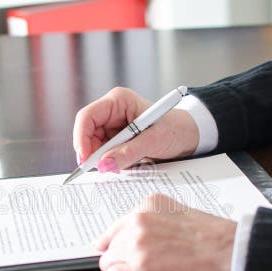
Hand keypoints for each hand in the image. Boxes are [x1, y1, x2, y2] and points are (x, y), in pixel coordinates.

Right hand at [73, 87, 198, 171]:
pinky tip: (126, 164)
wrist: (190, 136)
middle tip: (103, 169)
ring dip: (104, 159)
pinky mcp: (117, 139)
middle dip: (93, 153)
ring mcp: (114, 126)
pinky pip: (105, 153)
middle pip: (87, 133)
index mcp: (119, 101)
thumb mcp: (154, 141)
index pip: (88, 117)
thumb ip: (128, 153)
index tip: (85, 158)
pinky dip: (112, 162)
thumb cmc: (176, 129)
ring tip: (123, 165)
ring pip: (95, 145)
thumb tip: (104, 165)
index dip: (81, 138)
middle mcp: (112, 111)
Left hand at [96, 194, 235, 270]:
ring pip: (108, 264)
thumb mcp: (181, 218)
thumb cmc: (217, 240)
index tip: (127, 256)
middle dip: (123, 261)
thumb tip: (140, 243)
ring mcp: (136, 243)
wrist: (234, 254)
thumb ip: (157, 225)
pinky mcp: (140, 268)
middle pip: (110, 247)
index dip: (122, 246)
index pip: (116, 227)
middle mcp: (138, 219)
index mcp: (149, 204)